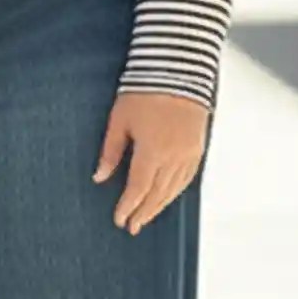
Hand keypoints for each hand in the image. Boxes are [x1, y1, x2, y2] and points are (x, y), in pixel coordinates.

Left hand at [92, 92, 209, 234]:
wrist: (178, 71)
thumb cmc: (145, 91)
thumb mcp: (119, 120)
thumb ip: (110, 151)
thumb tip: (99, 177)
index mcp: (152, 152)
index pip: (138, 188)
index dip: (128, 207)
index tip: (119, 220)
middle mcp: (173, 158)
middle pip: (157, 194)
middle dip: (143, 212)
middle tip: (132, 227)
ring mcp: (189, 154)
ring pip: (173, 190)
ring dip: (159, 206)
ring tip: (146, 217)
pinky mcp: (198, 148)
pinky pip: (187, 178)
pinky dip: (175, 192)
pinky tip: (167, 197)